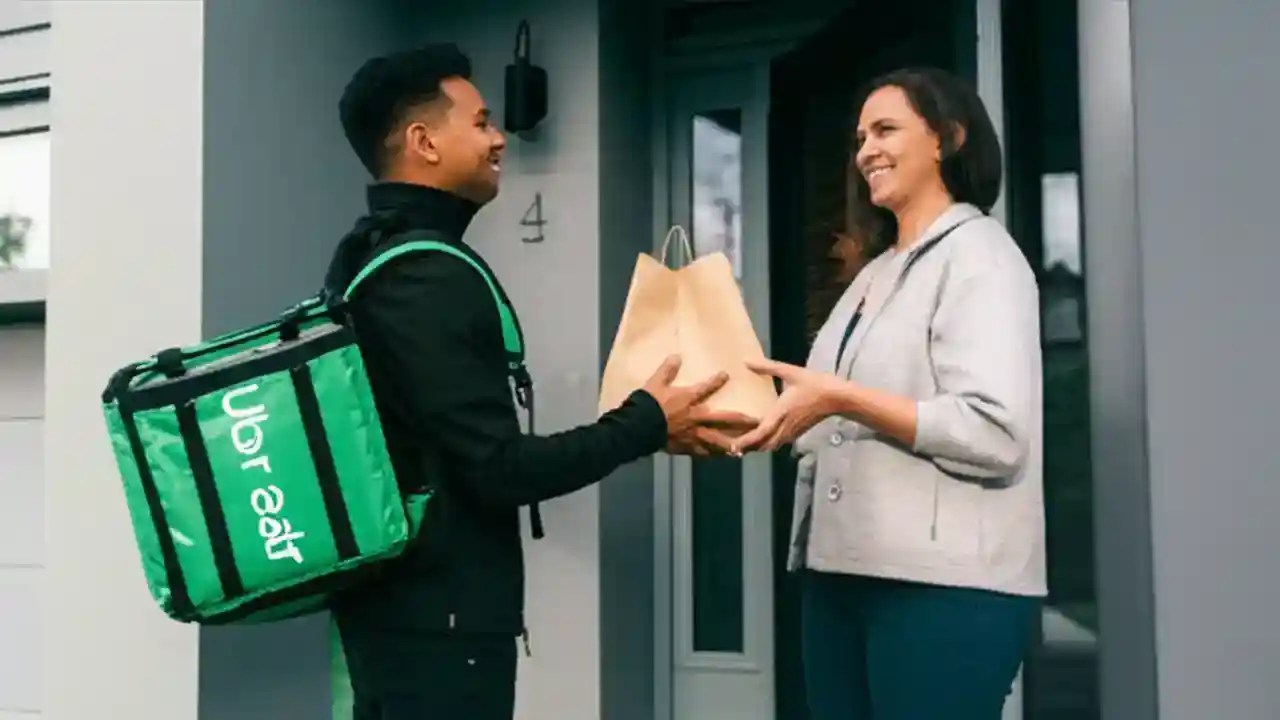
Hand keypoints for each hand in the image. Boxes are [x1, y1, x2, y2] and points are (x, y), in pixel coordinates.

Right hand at [642, 355, 759, 455]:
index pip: (707, 387)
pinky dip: (710, 454)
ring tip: (743, 447)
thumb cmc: (648, 404)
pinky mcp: (686, 447)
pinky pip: (702, 452)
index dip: (717, 380)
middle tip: (758, 421)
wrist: (639, 427)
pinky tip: (717, 456)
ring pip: (718, 440)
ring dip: (731, 443)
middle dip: (742, 419)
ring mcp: (693, 434)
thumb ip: (667, 370)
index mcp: (689, 399)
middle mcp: (697, 417)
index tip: (727, 375)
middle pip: (725, 418)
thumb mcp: (655, 383)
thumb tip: (676, 355)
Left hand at [733, 358, 846, 452]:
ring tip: (741, 444)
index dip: (745, 442)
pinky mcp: (797, 432)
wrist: (838, 397)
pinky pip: (779, 442)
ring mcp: (792, 432)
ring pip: (771, 446)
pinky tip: (760, 437)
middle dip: (747, 448)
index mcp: (781, 413)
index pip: (760, 433)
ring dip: (757, 447)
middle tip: (729, 446)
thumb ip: (768, 367)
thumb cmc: (815, 383)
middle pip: (763, 445)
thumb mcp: (791, 372)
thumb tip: (746, 361)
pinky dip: (767, 443)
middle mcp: (785, 426)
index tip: (731, 445)